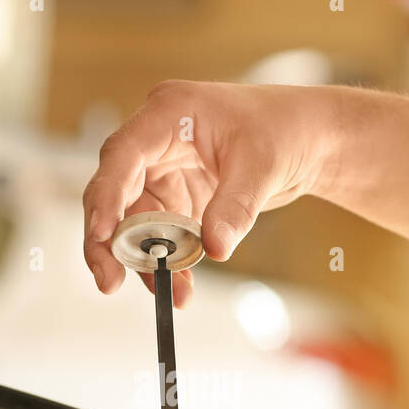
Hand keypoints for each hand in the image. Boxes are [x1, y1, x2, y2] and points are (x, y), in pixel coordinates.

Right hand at [82, 81, 339, 306]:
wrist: (306, 140)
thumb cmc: (283, 130)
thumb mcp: (263, 166)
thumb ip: (235, 207)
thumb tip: (214, 248)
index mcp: (168, 114)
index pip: (121, 156)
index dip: (106, 196)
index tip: (101, 235)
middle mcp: (154, 142)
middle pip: (112, 192)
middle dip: (107, 240)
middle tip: (109, 282)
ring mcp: (162, 172)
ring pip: (132, 222)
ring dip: (144, 260)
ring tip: (170, 294)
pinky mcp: (174, 198)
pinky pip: (158, 236)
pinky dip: (167, 263)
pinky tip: (181, 288)